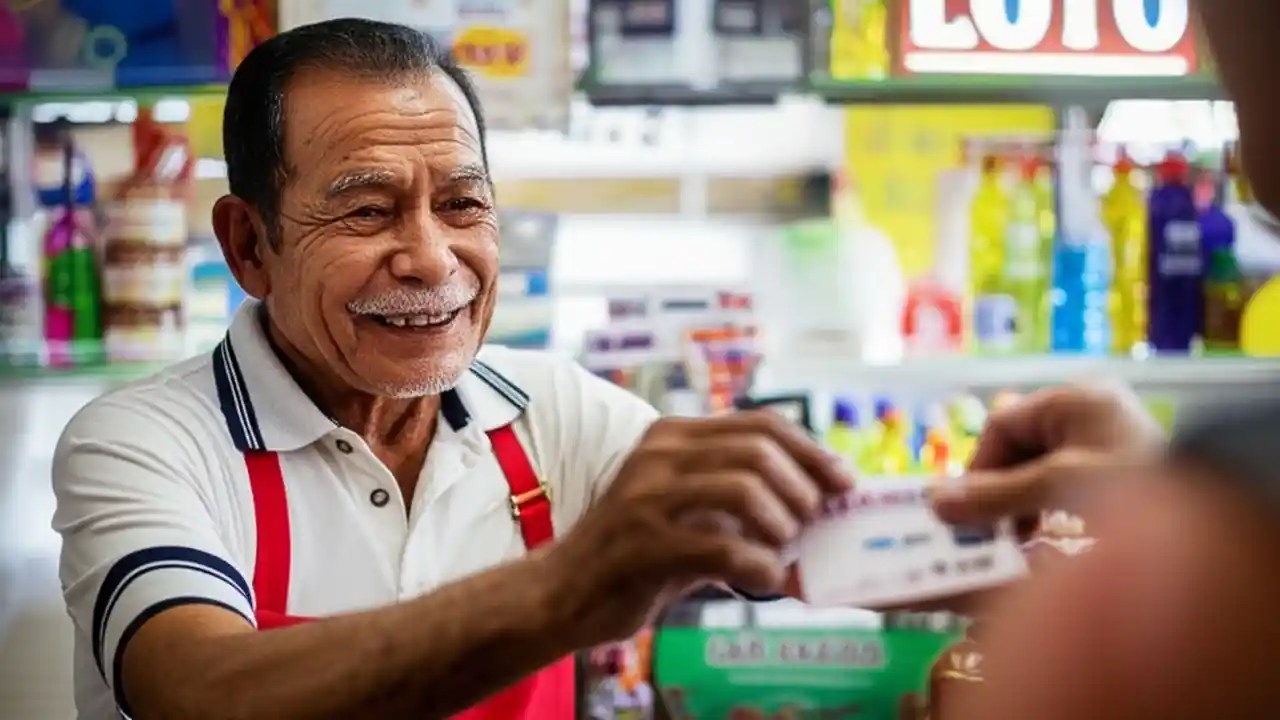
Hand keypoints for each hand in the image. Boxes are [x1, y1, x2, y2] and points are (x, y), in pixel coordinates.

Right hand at [545, 412, 853, 645]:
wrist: (563, 592)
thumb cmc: (638, 555)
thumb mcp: (687, 510)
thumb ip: (736, 498)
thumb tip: (816, 502)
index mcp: (672, 436)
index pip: (759, 423)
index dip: (811, 451)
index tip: (843, 482)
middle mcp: (658, 454)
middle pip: (758, 450)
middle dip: (801, 489)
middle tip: (810, 525)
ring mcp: (646, 496)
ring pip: (743, 489)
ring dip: (781, 526)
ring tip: (783, 552)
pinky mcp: (642, 543)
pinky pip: (721, 546)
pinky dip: (757, 566)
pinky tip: (763, 581)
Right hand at [930, 382, 1165, 528]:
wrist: (1207, 518)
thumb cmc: (1135, 484)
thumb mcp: (1060, 485)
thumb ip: (998, 494)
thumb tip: (934, 502)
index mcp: (1074, 398)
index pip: (1003, 424)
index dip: (979, 466)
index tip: (968, 510)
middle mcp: (1087, 410)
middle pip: (1018, 447)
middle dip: (1000, 488)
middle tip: (988, 529)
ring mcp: (1103, 438)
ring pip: (1036, 468)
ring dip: (1019, 503)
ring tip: (1015, 537)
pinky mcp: (1113, 468)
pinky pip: (1060, 484)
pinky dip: (1044, 509)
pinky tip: (1043, 535)